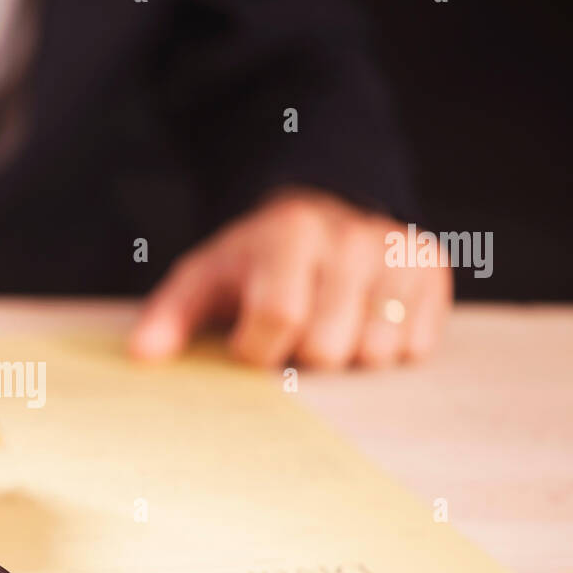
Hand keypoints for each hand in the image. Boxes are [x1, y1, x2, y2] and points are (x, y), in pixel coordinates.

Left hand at [128, 187, 451, 368]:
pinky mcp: (431, 269)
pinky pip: (416, 346)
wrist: (317, 214)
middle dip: (302, 359)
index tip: (249, 344)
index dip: (258, 349)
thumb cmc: (252, 263)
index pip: (279, 318)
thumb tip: (141, 357)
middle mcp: (351, 237)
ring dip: (346, 357)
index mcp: (290, 234)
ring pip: (376, 353)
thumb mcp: (203, 279)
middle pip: (329, 347)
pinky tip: (363, 320)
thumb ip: (169, 317)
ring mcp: (396, 252)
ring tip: (327, 326)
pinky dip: (387, 348)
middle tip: (292, 335)